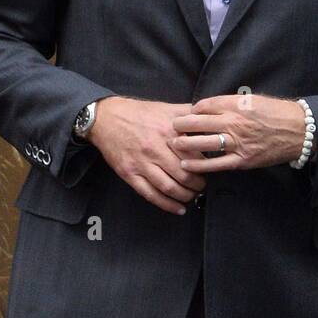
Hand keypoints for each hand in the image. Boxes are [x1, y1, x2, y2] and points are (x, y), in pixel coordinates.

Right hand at [86, 96, 205, 215]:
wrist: (106, 117)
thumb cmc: (139, 113)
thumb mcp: (167, 108)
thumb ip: (190, 114)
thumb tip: (211, 118)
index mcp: (168, 132)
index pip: (194, 156)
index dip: (206, 167)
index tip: (210, 170)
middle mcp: (155, 149)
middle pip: (183, 175)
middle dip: (197, 185)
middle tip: (202, 186)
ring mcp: (141, 163)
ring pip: (168, 187)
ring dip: (184, 196)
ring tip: (192, 196)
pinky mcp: (129, 174)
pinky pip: (150, 194)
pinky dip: (166, 204)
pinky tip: (178, 208)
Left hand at [170, 95, 307, 172]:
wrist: (299, 131)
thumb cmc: (277, 113)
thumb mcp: (253, 100)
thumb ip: (230, 103)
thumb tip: (208, 107)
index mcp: (236, 105)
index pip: (203, 106)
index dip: (191, 110)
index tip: (186, 114)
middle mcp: (234, 122)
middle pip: (197, 123)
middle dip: (180, 126)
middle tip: (171, 128)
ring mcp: (238, 142)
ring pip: (202, 144)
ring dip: (184, 144)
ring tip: (173, 144)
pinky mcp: (243, 160)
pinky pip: (216, 164)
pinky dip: (199, 165)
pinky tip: (186, 165)